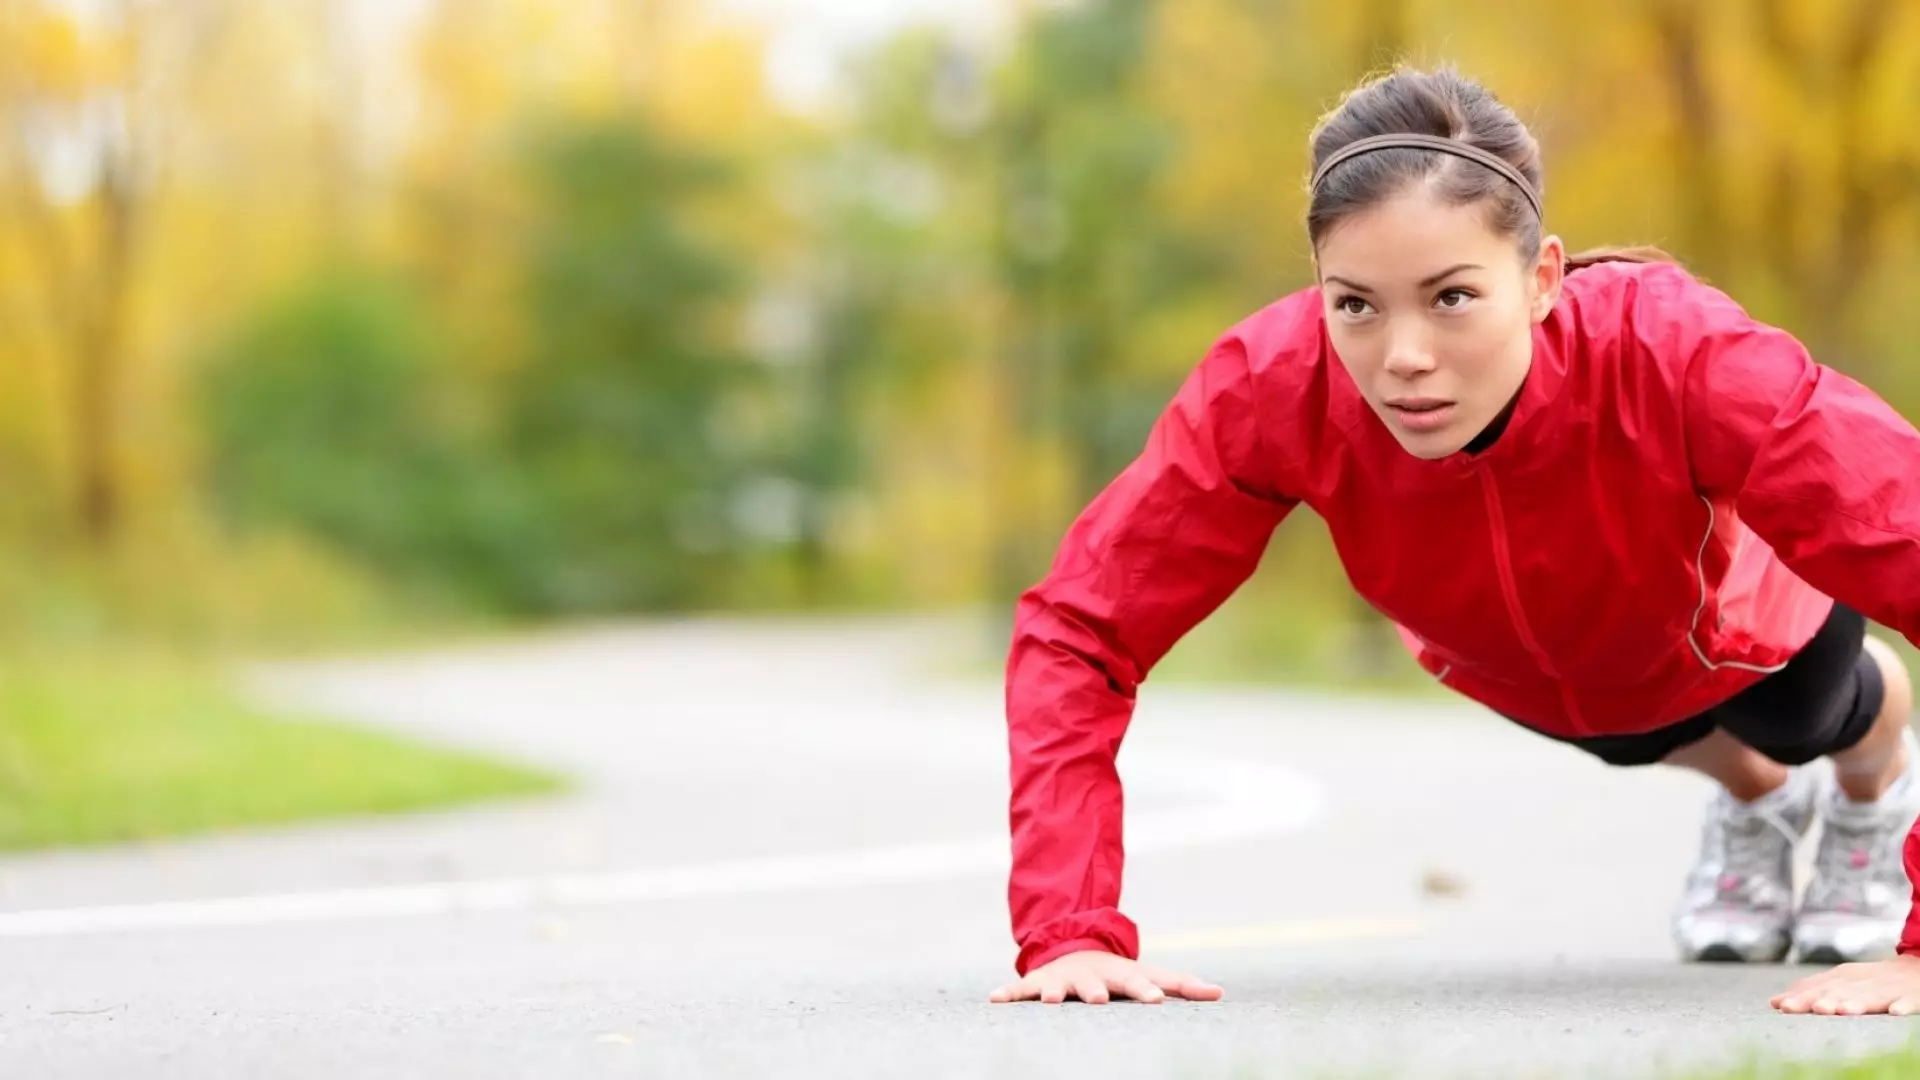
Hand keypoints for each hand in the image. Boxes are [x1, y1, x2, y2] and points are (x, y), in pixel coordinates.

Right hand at [988, 949, 1223, 1004]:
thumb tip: (1221, 992)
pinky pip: (1019, 990)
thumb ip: (1183, 985)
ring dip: (1053, 994)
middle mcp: (1090, 977)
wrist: (1075, 947)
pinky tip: (993, 1000)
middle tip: (1098, 1002)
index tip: (1157, 1001)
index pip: (1137, 984)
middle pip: (1093, 987)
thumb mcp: (1149, 975)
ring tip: (1052, 1001)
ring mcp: (1062, 980)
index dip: (1146, 992)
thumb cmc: (1118, 972)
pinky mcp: (1037, 983)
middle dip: (1094, 993)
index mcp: (1119, 976)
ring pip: (1056, 988)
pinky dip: (1007, 994)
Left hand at [1772, 954, 1919, 1014]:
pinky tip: (1895, 1011)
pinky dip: (1901, 1004)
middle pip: (1841, 990)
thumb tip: (1774, 1002)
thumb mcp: (1840, 982)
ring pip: (1871, 995)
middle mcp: (1862, 980)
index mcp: (1842, 977)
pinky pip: (1908, 1000)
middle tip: (1812, 1009)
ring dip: (1857, 1002)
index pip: (1818, 986)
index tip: (1781, 1006)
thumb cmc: (1870, 981)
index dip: (1801, 996)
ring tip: (1843, 1010)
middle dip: (1825, 999)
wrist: (1915, 970)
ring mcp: (1888, 987)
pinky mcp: (1912, 995)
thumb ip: (1809, 991)